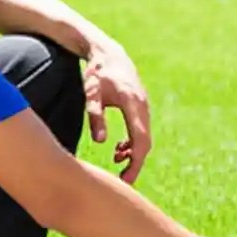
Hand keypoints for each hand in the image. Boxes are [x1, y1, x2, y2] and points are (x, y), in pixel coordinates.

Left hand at [83, 44, 150, 183]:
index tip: (126, 179)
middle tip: (123, 182)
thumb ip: (96, 116)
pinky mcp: (140, 109)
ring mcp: (144, 108)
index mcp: (133, 103)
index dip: (135, 162)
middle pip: (145, 143)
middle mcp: (143, 107)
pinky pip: (141, 131)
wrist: (110, 55)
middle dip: (135, 163)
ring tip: (115, 162)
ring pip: (144, 138)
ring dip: (132, 153)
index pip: (140, 139)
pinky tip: (118, 150)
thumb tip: (101, 142)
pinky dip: (132, 144)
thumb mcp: (92, 94)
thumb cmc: (98, 74)